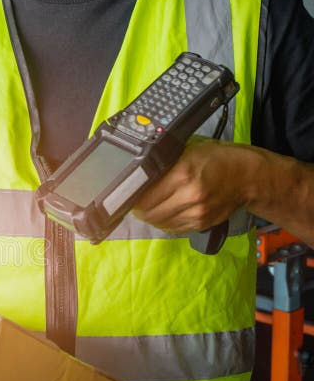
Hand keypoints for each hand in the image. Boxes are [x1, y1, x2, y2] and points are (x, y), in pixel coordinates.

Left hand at [133, 138, 259, 233]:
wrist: (247, 176)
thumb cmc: (216, 159)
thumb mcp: (186, 151)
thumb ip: (163, 164)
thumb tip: (138, 177)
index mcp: (183, 175)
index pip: (144, 197)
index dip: (134, 197)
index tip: (132, 194)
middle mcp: (189, 197)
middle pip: (149, 214)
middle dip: (140, 209)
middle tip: (139, 201)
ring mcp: (196, 213)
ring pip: (159, 224)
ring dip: (152, 217)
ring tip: (154, 206)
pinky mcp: (201, 224)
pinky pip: (173, 229)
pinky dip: (166, 222)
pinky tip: (168, 211)